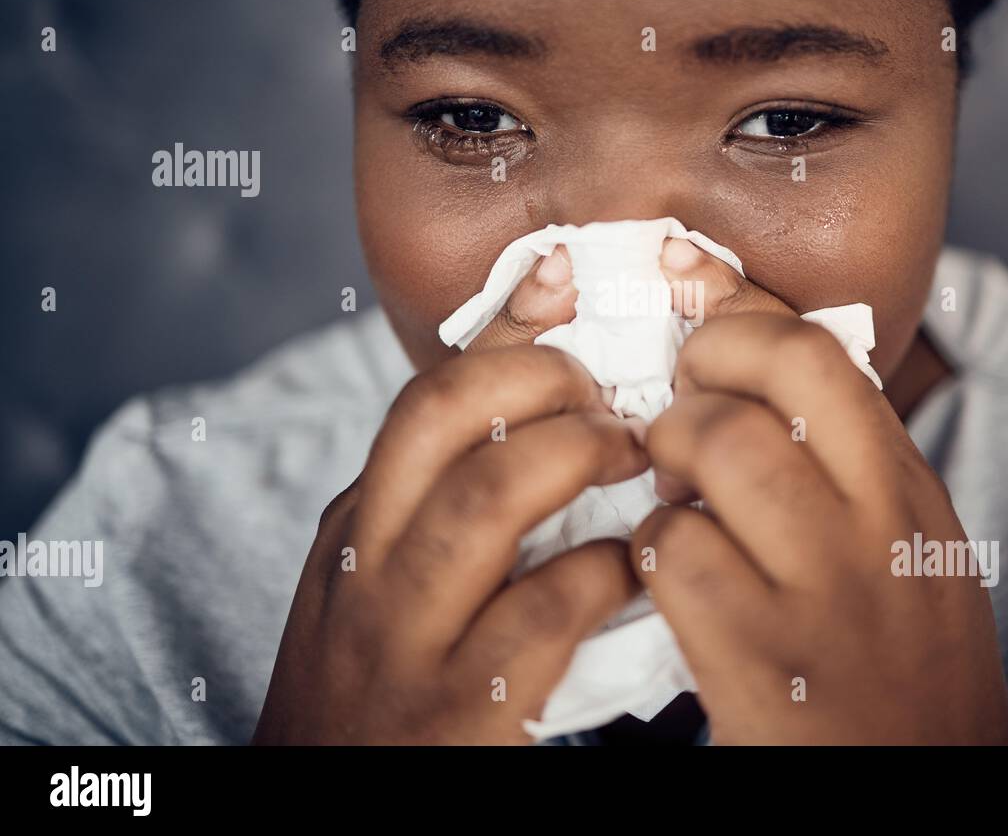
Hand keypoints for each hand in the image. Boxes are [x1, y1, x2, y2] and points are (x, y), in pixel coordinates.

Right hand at [252, 254, 647, 743]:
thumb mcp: (380, 584)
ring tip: (631, 457)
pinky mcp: (458, 710)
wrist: (320, 812)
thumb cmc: (377, 688)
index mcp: (358, 522)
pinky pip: (541, 615)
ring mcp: (407, 636)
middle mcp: (370, 564)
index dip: (506, 333)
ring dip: (575, 457)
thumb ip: (437, 511)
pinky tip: (630, 568)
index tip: (564, 280)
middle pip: (442, 419)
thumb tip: (536, 424)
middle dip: (539, 379)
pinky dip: (602, 573)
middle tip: (608, 395)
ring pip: (487, 500)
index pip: (427, 397)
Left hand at [634, 312, 1007, 744]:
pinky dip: (648, 549)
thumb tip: (749, 372)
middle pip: (768, 377)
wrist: (925, 785)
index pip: (821, 350)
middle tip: (678, 423)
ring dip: (666, 463)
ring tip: (674, 500)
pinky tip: (668, 577)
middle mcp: (879, 524)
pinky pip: (671, 549)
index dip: (736, 316)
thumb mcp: (906, 548)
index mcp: (909, 488)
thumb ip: (846, 463)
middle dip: (696, 380)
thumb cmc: (900, 664)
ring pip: (716, 446)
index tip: (691, 316)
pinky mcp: (761, 657)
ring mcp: (823, 590)